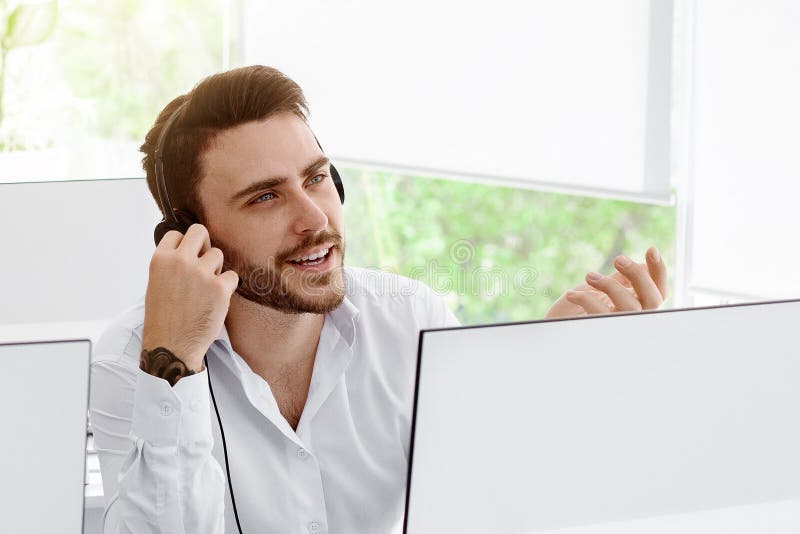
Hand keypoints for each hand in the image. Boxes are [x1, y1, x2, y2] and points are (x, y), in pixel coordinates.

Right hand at [141, 224, 238, 373]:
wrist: (171, 346)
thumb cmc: (163, 317)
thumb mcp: (156, 283)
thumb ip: (172, 264)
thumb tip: (191, 248)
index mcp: (160, 259)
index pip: (177, 234)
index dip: (184, 246)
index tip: (186, 259)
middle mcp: (181, 262)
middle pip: (200, 232)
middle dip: (204, 245)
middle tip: (203, 262)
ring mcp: (202, 273)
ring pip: (218, 255)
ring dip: (215, 269)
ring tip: (205, 289)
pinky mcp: (220, 288)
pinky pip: (232, 275)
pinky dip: (227, 286)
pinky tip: (216, 300)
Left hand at [545, 246, 666, 318]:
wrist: (556, 326)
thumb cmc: (579, 308)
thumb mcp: (601, 289)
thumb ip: (622, 280)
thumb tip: (642, 264)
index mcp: (637, 306)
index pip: (659, 292)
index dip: (659, 271)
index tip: (651, 249)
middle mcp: (633, 319)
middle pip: (652, 300)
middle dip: (638, 275)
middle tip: (618, 259)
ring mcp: (618, 327)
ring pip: (629, 306)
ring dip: (608, 285)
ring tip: (589, 276)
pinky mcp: (600, 332)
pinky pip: (600, 314)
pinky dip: (585, 299)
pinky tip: (571, 294)